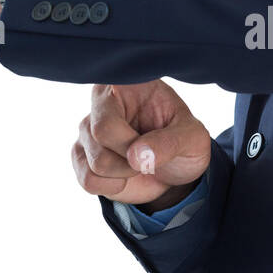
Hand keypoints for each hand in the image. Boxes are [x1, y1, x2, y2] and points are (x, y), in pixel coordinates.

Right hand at [72, 80, 212, 208]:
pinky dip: (113, 186)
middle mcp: (99, 105)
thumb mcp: (192, 137)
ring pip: (94, 166)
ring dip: (124, 175)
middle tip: (151, 156)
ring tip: (140, 163)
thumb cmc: (183, 139)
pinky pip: (88, 181)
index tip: (153, 145)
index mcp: (122, 86)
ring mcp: (86, 131)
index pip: (106, 122)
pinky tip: (126, 175)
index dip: (130, 144)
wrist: (176, 164)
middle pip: (98, 143)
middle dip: (131, 162)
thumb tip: (136, 157)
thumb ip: (169, 142)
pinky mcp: (81, 156)